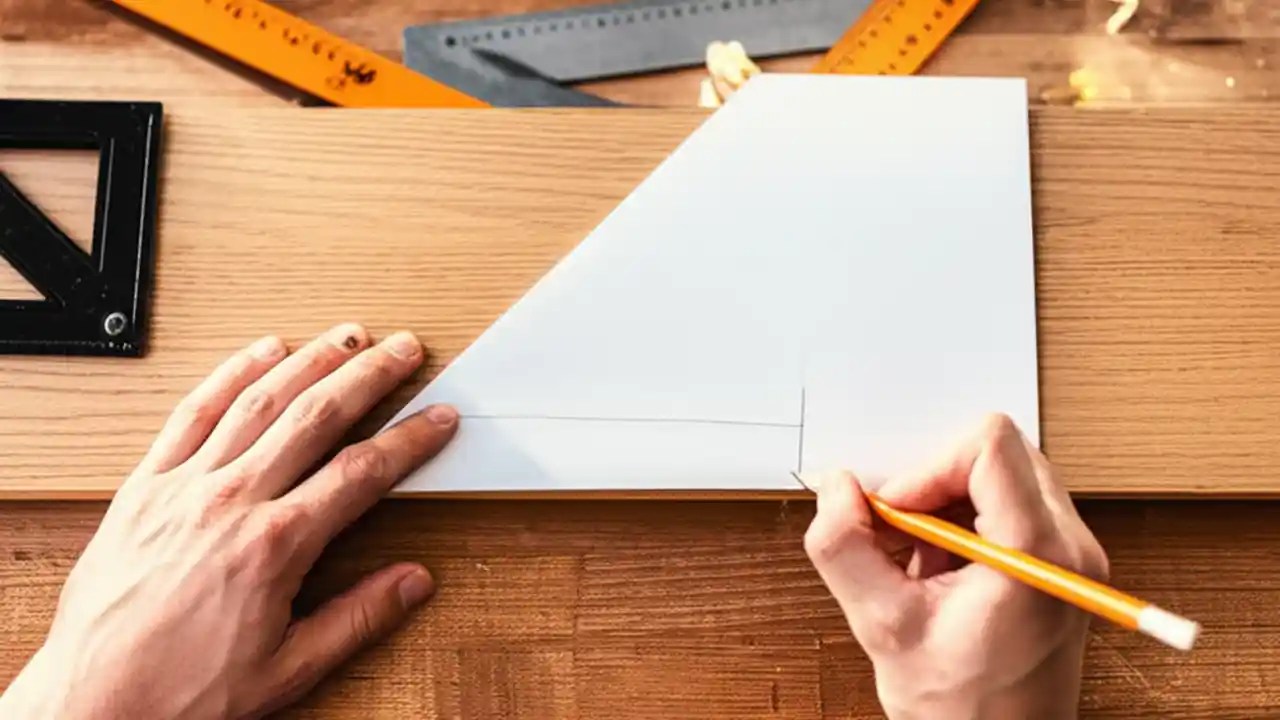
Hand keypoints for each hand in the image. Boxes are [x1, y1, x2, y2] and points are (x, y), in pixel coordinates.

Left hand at [0, 325, 457, 719]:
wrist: (91, 704)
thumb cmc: (181, 694)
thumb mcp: (288, 670)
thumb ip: (357, 618)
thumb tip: (412, 582)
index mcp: (275, 546)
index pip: (362, 472)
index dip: (410, 439)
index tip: (438, 419)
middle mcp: (231, 502)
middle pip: (317, 416)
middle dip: (369, 375)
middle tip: (403, 350)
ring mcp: (184, 487)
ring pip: (260, 400)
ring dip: (310, 360)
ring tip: (346, 336)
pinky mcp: (144, 486)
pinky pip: (192, 412)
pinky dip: (230, 374)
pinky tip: (261, 352)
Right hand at [804, 415, 1107, 719]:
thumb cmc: (964, 710)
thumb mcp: (883, 626)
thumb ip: (845, 548)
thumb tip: (836, 489)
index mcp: (1038, 555)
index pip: (989, 445)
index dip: (927, 467)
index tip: (898, 512)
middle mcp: (1070, 545)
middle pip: (996, 454)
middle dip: (933, 485)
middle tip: (902, 536)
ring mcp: (1072, 552)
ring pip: (1000, 473)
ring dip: (945, 505)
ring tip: (924, 563)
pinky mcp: (1061, 560)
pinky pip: (1008, 502)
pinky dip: (962, 522)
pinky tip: (942, 571)